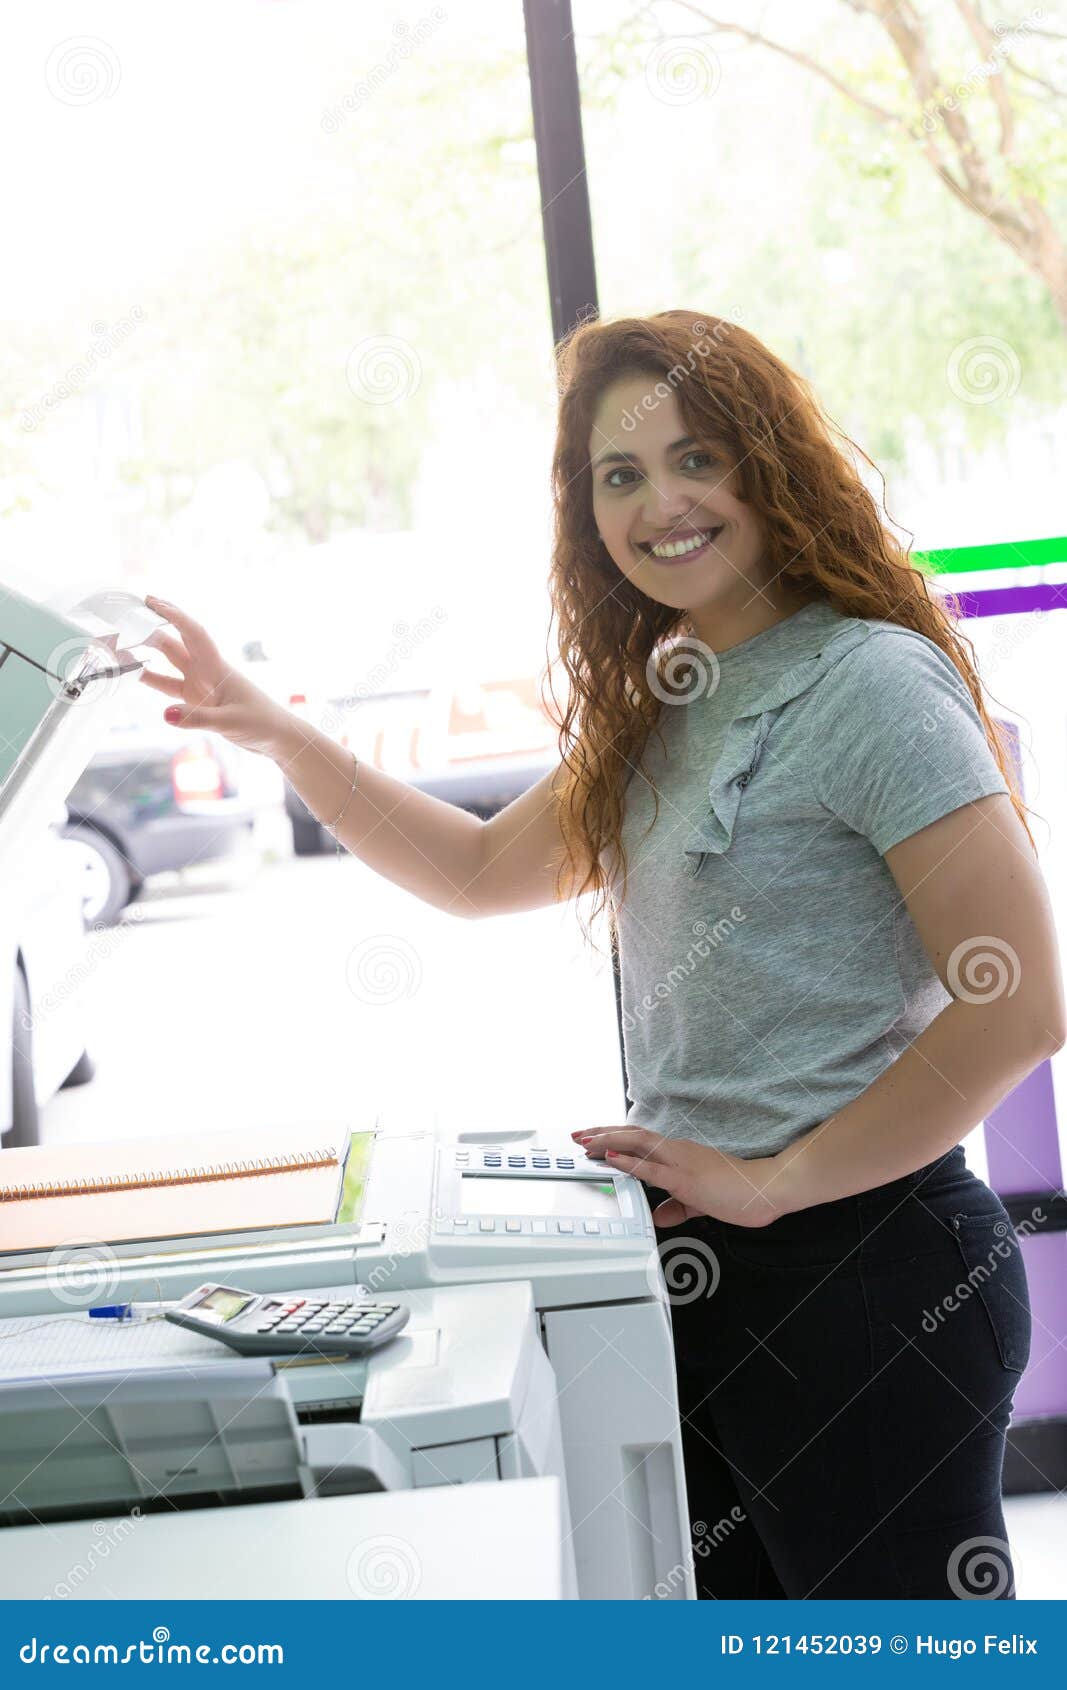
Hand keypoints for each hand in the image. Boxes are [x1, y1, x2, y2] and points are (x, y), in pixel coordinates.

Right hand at [138, 595, 290, 758]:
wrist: (278, 737)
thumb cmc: (261, 723)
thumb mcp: (229, 722)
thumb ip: (197, 718)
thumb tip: (166, 714)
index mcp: (217, 668)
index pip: (192, 633)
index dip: (173, 615)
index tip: (151, 602)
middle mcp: (207, 672)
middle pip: (176, 642)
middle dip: (154, 625)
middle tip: (129, 612)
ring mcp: (202, 685)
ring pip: (170, 661)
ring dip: (149, 650)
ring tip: (124, 639)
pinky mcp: (200, 700)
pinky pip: (170, 684)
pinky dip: (153, 678)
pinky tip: (135, 674)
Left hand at [574, 1126, 787, 1227]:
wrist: (767, 1188)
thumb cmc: (739, 1190)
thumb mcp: (698, 1200)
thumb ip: (677, 1206)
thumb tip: (659, 1215)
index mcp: (679, 1154)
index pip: (640, 1140)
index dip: (614, 1137)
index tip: (592, 1138)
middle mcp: (677, 1152)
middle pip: (632, 1135)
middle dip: (601, 1134)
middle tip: (577, 1135)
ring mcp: (681, 1163)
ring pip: (637, 1144)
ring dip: (608, 1142)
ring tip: (586, 1142)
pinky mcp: (687, 1180)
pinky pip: (653, 1170)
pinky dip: (629, 1163)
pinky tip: (612, 1159)